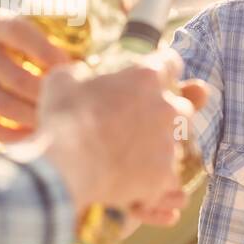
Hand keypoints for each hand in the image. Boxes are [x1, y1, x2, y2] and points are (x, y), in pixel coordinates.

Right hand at [0, 13, 71, 141]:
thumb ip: (30, 41)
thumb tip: (86, 64)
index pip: (21, 34)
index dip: (49, 53)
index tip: (73, 71)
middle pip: (16, 78)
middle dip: (47, 96)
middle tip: (70, 106)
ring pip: (4, 106)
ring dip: (34, 119)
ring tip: (56, 124)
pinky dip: (13, 135)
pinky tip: (32, 137)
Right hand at [38, 49, 208, 210]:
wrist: (65, 166)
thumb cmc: (62, 118)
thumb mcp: (62, 80)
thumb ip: (79, 73)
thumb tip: (80, 75)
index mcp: (145, 77)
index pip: (170, 62)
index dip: (163, 68)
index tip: (154, 78)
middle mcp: (165, 107)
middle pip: (182, 106)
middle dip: (166, 113)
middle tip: (141, 123)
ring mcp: (168, 143)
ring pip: (176, 144)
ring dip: (159, 147)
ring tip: (132, 157)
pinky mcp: (164, 176)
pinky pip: (167, 178)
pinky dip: (153, 180)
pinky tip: (133, 182)